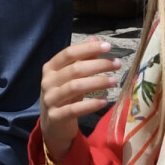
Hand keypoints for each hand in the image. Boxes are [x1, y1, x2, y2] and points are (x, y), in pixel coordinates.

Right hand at [39, 39, 121, 159]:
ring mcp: (50, 99)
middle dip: (98, 65)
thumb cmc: (64, 96)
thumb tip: (96, 39)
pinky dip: (91, 104)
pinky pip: (75, 109)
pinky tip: (105, 100)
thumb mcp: (71, 77)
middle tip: (117, 64)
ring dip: (97, 82)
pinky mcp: (56, 116)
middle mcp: (48, 81)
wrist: (52, 125)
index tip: (108, 46)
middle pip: (74, 69)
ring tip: (114, 81)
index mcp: (50, 68)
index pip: (69, 53)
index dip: (88, 48)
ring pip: (75, 87)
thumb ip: (82, 59)